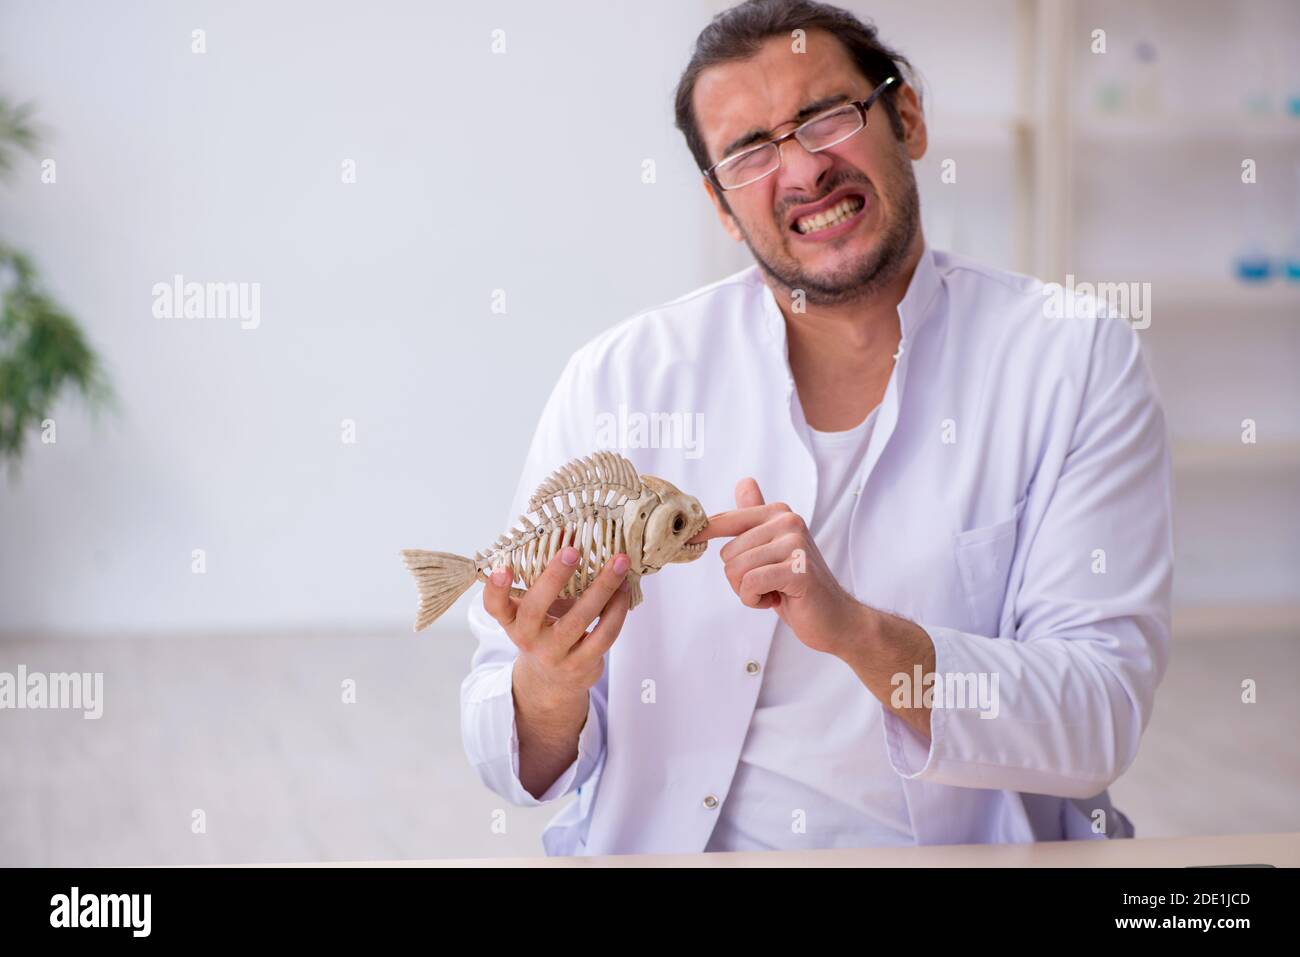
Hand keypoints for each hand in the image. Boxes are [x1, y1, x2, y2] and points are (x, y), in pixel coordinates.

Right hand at [483, 546, 631, 707]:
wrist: (552, 682)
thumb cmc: (545, 632)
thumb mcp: (537, 609)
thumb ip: (547, 577)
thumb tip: (568, 533)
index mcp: (512, 621)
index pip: (495, 606)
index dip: (496, 588)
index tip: (503, 568)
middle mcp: (528, 639)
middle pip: (536, 609)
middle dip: (554, 577)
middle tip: (572, 550)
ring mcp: (554, 654)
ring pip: (579, 619)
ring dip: (602, 588)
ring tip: (618, 563)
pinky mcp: (581, 664)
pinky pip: (604, 634)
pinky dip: (617, 609)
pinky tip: (623, 589)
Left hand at [687, 478, 865, 657]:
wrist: (835, 617)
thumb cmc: (797, 585)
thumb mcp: (772, 549)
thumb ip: (756, 518)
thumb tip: (744, 482)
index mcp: (779, 513)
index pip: (727, 519)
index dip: (706, 532)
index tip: (691, 539)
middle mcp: (788, 522)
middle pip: (728, 552)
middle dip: (738, 579)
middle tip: (766, 584)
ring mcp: (795, 544)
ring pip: (736, 569)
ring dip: (747, 591)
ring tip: (773, 591)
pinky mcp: (798, 570)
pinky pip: (751, 583)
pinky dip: (754, 599)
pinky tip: (775, 600)